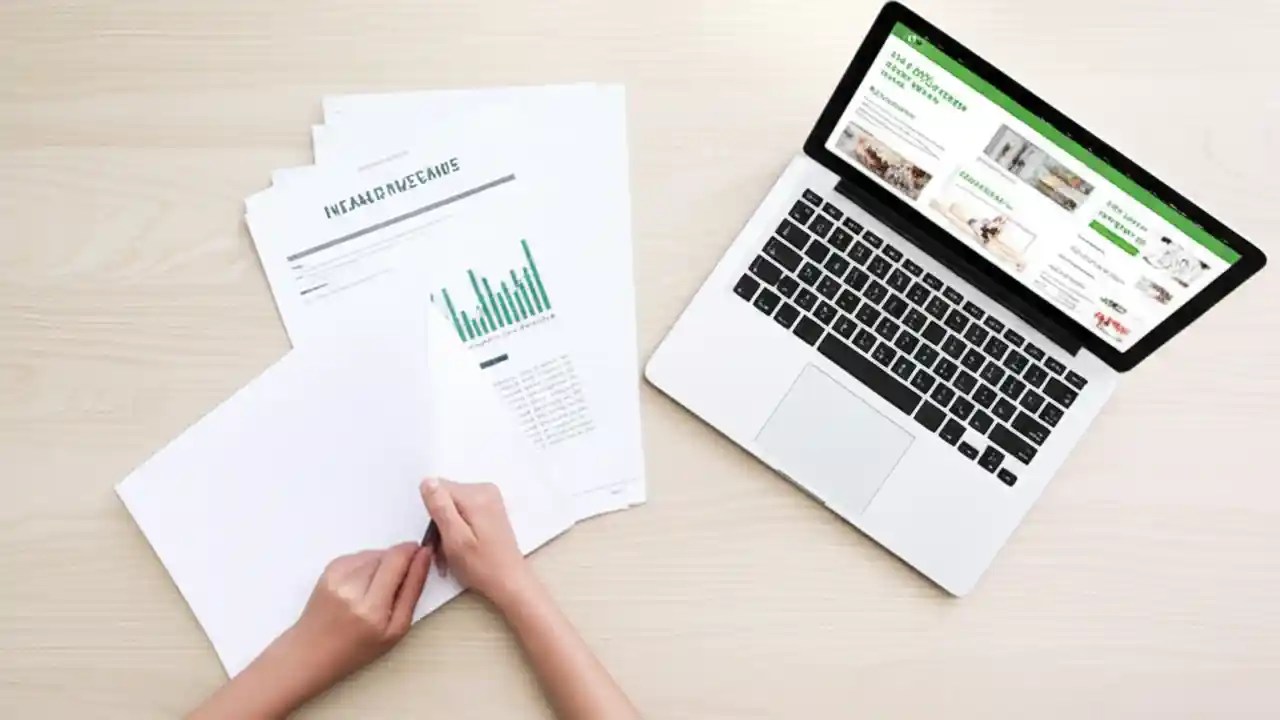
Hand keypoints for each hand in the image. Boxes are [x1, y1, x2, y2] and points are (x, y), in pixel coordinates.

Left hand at [282, 542, 432, 689]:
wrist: (311, 652)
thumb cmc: (357, 648)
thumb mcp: (396, 630)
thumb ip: (412, 590)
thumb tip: (423, 556)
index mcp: (372, 609)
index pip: (398, 560)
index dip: (413, 552)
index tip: (422, 554)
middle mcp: (352, 588)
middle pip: (386, 554)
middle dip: (399, 561)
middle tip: (396, 584)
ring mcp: (336, 577)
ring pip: (373, 553)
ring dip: (382, 564)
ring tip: (376, 588)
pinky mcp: (327, 570)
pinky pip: (358, 556)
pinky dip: (366, 565)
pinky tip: (361, 585)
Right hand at [420, 477, 533, 610]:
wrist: (510, 581)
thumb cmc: (482, 567)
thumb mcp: (455, 539)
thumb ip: (440, 508)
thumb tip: (428, 481)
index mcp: (476, 495)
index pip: (436, 490)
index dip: (431, 515)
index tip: (437, 539)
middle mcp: (484, 490)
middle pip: (445, 498)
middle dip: (439, 524)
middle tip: (442, 552)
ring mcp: (489, 498)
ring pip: (451, 506)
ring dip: (446, 530)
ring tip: (450, 554)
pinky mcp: (489, 508)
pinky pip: (462, 511)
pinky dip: (457, 529)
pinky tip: (460, 547)